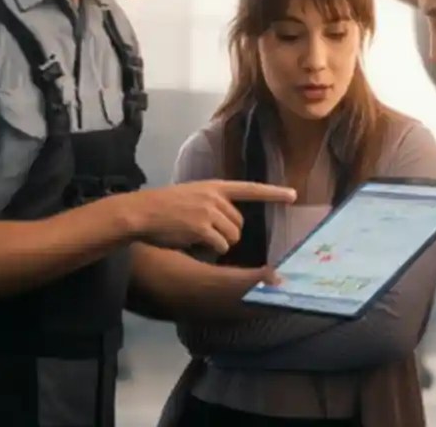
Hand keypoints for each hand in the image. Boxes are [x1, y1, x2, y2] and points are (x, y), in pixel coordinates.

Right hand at [125, 180, 295, 253]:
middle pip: (240, 224)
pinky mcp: (202, 227)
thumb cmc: (163, 207)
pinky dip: (209, 250)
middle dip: (228, 234)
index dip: (273, 193)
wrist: (141, 211)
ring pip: (232, 237)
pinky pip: (220, 246)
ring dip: (219, 243)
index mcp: (214, 186)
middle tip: (204, 233)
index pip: (250, 188)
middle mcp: (215, 197)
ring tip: (195, 236)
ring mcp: (209, 211)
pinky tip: (191, 242)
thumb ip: (212, 205)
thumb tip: (229, 228)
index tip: (293, 195)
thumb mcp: (191, 195)